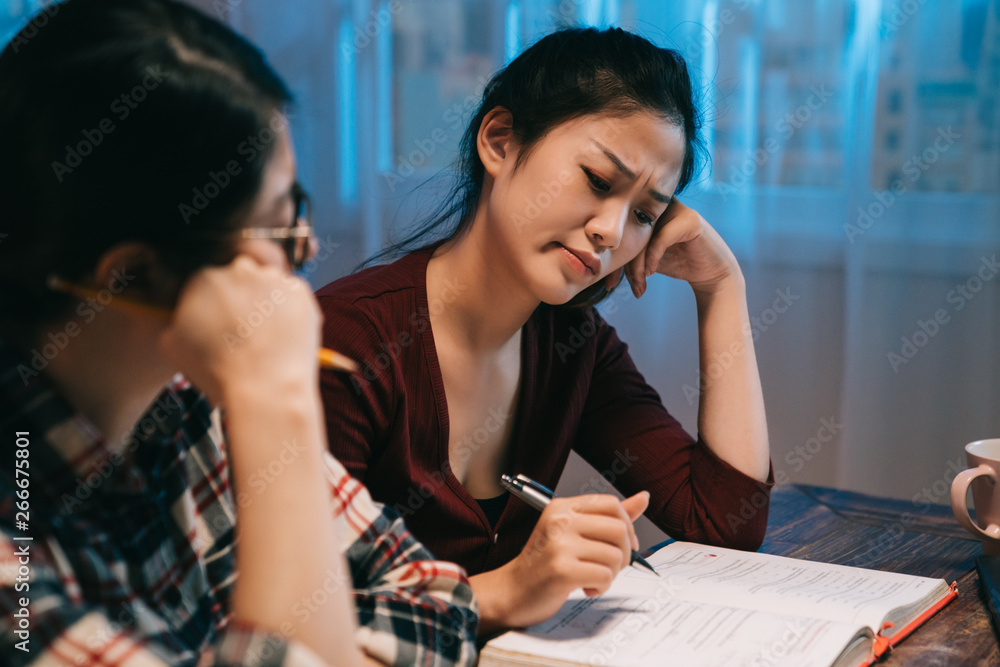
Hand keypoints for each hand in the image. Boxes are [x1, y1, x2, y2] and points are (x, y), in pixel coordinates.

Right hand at [158, 255, 320, 404]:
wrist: (265, 387)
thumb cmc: (219, 371)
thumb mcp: (173, 346)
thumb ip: (175, 319)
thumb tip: (184, 315)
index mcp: (202, 278)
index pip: (208, 281)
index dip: (214, 303)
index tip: (222, 320)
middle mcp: (238, 269)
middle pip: (239, 277)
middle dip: (242, 297)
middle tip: (245, 328)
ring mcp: (272, 278)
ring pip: (268, 284)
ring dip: (266, 301)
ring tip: (266, 335)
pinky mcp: (299, 291)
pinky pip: (292, 295)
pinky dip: (290, 310)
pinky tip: (283, 334)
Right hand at [496, 491, 648, 627]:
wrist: (512, 591)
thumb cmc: (543, 563)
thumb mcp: (573, 532)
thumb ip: (608, 516)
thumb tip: (643, 498)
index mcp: (562, 507)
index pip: (611, 504)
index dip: (627, 525)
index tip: (624, 544)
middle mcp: (560, 521)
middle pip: (619, 529)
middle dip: (623, 554)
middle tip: (606, 566)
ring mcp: (559, 544)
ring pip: (615, 555)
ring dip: (610, 574)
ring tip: (591, 578)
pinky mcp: (561, 570)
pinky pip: (605, 576)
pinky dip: (601, 588)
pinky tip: (585, 588)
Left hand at [611, 199, 742, 297]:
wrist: (710, 271)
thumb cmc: (676, 261)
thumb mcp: (645, 256)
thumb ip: (626, 251)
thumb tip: (594, 260)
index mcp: (647, 208)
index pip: (620, 230)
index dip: (611, 256)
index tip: (606, 282)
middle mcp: (660, 205)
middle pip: (629, 233)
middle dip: (620, 263)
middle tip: (612, 285)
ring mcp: (676, 209)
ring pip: (643, 238)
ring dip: (637, 267)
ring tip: (638, 286)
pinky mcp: (690, 220)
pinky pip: (661, 239)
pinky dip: (652, 259)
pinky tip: (650, 274)